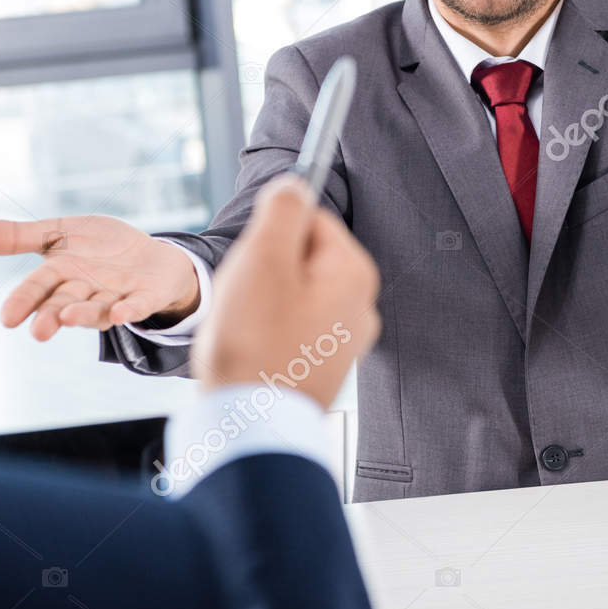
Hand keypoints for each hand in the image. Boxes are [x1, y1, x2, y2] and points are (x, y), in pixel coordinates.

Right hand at [0, 214, 202, 339]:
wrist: (152, 257)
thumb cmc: (100, 249)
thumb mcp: (58, 234)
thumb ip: (15, 237)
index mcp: (62, 276)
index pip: (38, 288)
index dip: (24, 302)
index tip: (7, 319)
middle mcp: (86, 291)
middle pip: (65, 304)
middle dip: (52, 317)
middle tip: (38, 332)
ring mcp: (117, 295)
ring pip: (98, 309)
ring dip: (84, 314)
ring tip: (69, 318)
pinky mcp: (147, 296)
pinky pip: (137, 306)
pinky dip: (128, 310)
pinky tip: (120, 314)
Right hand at [191, 175, 380, 408]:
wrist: (249, 423)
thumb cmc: (256, 345)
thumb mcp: (264, 259)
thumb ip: (283, 211)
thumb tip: (295, 185)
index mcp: (355, 273)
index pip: (310, 219)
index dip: (272, 236)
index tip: (256, 265)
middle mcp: (361, 305)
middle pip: (300, 257)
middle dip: (265, 271)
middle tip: (248, 300)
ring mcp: (344, 339)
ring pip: (290, 293)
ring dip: (261, 303)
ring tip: (247, 331)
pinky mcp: (324, 364)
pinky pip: (288, 328)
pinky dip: (265, 333)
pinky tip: (252, 351)